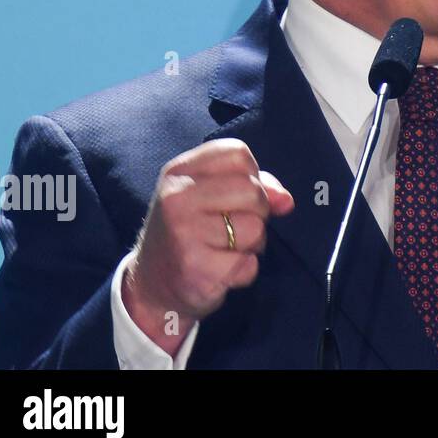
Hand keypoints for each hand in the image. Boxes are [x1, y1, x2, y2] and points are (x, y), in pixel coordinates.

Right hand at [121, 138, 294, 353]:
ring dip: (252, 244)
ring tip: (225, 249)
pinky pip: (248, 263)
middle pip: (253, 190)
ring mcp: (184, 232)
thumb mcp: (211, 196)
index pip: (238, 153)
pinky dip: (243, 270)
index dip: (251, 175)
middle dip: (257, 212)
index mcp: (180, 171)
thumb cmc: (191, 231)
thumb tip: (286, 201)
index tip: (236, 195)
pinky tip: (220, 270)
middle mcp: (177, 197)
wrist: (151, 285)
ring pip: (255, 228)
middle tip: (233, 226)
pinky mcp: (196, 267)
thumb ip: (255, 186)